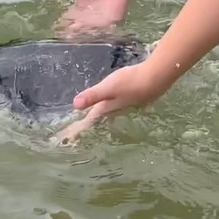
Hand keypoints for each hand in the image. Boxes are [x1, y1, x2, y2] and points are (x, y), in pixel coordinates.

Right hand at [43, 0, 130, 36]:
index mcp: (79, 12)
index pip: (68, 22)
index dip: (63, 25)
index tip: (57, 28)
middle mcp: (88, 20)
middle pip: (78, 30)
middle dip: (72, 33)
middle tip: (66, 36)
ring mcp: (99, 23)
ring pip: (88, 33)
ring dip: (83, 35)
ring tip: (78, 38)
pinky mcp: (110, 24)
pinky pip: (103, 32)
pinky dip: (97, 34)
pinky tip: (92, 35)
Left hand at [54, 60, 168, 143]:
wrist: (156, 78)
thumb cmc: (131, 82)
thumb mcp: (109, 87)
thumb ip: (93, 95)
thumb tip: (75, 104)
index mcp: (106, 109)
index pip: (87, 121)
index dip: (75, 129)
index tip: (63, 139)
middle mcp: (113, 110)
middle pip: (94, 119)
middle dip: (83, 126)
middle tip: (69, 135)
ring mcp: (123, 105)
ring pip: (104, 114)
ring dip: (93, 118)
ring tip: (85, 122)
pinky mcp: (130, 99)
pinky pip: (112, 107)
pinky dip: (104, 109)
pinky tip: (108, 106)